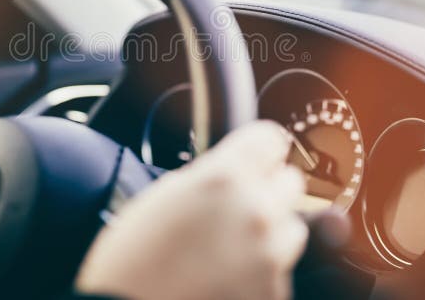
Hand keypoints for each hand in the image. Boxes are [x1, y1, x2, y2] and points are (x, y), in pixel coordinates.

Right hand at [76, 121, 307, 299]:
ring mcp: (269, 256)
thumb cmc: (132, 259)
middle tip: (237, 207)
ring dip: (271, 232)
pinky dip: (262, 271)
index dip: (260, 149)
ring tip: (231, 247)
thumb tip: (234, 170)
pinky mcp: (274, 292)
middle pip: (290, 182)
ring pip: (292, 228)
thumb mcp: (162, 196)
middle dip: (267, 190)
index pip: (271, 139)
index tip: (257, 157)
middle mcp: (255, 212)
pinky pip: (281, 269)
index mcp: (223, 178)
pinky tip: (228, 276)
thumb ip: (207, 176)